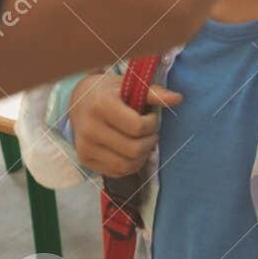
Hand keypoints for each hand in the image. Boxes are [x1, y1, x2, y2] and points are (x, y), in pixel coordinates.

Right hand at [67, 73, 181, 177]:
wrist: (79, 101)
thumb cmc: (110, 92)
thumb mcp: (130, 86)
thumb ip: (154, 93)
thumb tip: (178, 98)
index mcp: (101, 106)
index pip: (137, 127)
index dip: (152, 124)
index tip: (151, 116)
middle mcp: (90, 129)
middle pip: (134, 149)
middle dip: (150, 141)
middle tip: (151, 132)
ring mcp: (85, 147)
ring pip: (126, 165)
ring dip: (143, 155)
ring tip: (143, 141)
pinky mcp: (85, 160)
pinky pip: (117, 172)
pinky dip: (131, 165)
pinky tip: (133, 151)